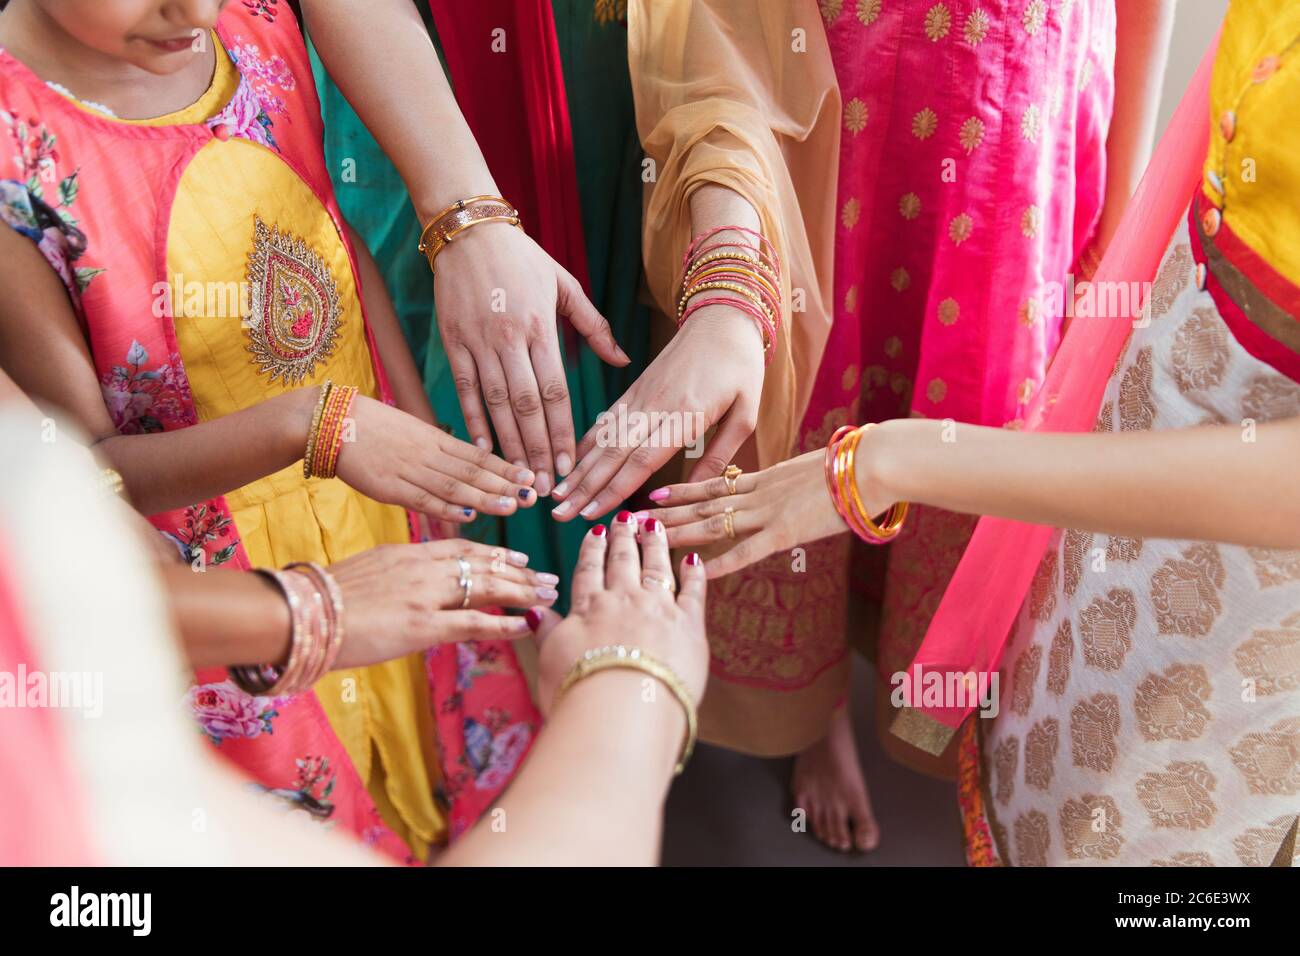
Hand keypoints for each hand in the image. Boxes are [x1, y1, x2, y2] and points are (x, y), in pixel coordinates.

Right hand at [328, 540, 559, 667]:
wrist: (298, 614)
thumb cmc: (320, 601)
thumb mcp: (364, 576)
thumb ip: (393, 578)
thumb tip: (408, 592)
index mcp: (406, 555)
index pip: (461, 549)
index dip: (494, 554)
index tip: (518, 557)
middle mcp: (421, 568)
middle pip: (482, 564)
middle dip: (520, 572)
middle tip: (547, 578)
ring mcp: (424, 595)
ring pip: (486, 586)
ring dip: (522, 591)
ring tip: (548, 596)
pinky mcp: (422, 625)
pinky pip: (474, 622)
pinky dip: (506, 623)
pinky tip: (527, 624)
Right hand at [339, 395, 536, 524]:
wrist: (330, 421)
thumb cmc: (371, 427)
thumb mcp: (410, 431)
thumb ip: (437, 450)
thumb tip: (465, 464)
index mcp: (434, 439)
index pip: (478, 454)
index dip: (506, 466)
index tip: (530, 474)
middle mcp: (427, 454)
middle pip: (473, 471)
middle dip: (504, 484)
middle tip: (533, 494)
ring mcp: (409, 471)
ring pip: (453, 486)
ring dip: (484, 498)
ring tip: (511, 506)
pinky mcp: (388, 487)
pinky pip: (422, 499)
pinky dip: (445, 509)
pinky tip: (468, 516)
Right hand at [434, 224, 628, 495]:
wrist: (469, 231)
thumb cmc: (522, 257)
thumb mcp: (564, 285)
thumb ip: (594, 326)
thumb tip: (623, 359)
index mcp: (540, 328)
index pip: (555, 392)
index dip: (562, 431)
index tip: (571, 464)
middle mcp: (509, 339)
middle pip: (527, 406)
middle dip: (538, 449)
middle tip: (548, 485)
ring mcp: (478, 342)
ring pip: (496, 403)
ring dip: (509, 443)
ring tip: (520, 476)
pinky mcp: (453, 341)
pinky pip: (464, 388)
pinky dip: (472, 420)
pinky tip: (483, 448)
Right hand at [527, 512, 707, 715]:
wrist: (621, 712)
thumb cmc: (579, 694)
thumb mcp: (550, 661)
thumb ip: (548, 632)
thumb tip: (535, 611)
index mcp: (589, 608)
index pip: (589, 570)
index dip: (592, 548)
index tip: (595, 531)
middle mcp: (623, 600)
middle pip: (623, 560)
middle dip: (623, 536)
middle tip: (626, 517)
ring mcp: (658, 608)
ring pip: (657, 566)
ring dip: (655, 543)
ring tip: (655, 524)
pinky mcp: (689, 625)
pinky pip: (694, 592)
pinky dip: (694, 574)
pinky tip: (693, 559)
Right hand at [550, 304, 764, 521]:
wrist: (723, 317)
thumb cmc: (741, 367)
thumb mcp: (745, 414)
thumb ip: (719, 455)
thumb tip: (696, 493)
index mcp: (685, 414)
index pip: (642, 460)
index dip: (614, 490)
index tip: (592, 514)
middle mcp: (655, 406)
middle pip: (613, 453)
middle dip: (584, 487)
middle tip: (559, 515)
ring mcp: (640, 396)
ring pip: (603, 439)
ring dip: (578, 469)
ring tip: (556, 495)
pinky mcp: (634, 389)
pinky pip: (605, 420)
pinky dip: (586, 443)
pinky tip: (570, 462)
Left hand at [650, 444, 883, 577]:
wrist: (875, 464)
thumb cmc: (858, 466)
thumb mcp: (818, 470)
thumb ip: (798, 483)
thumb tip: (797, 490)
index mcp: (768, 478)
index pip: (715, 485)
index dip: (683, 491)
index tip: (657, 495)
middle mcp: (760, 493)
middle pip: (703, 504)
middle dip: (668, 514)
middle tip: (634, 521)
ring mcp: (770, 512)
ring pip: (714, 523)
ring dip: (680, 532)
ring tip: (650, 538)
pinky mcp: (785, 532)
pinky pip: (745, 550)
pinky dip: (721, 560)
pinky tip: (699, 568)